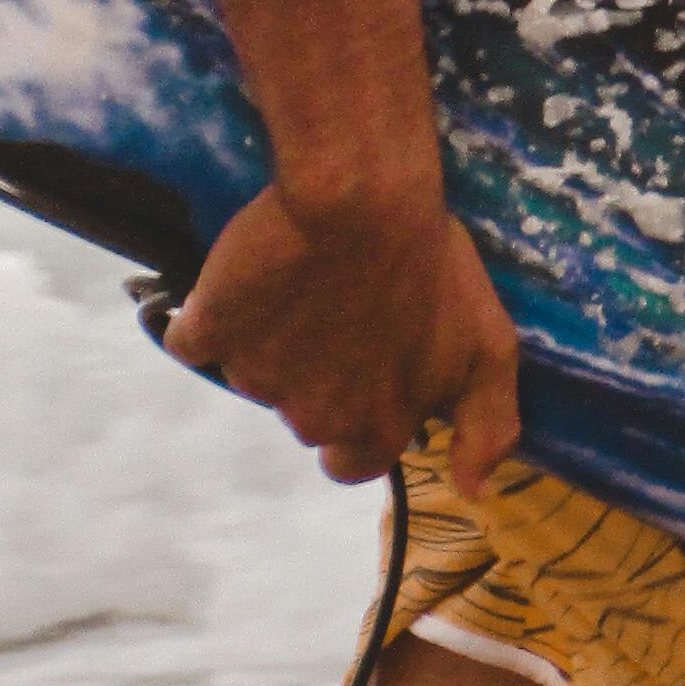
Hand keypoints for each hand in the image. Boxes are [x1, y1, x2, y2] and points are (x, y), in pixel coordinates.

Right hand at [166, 172, 522, 493]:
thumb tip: (472, 489)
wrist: (362, 196)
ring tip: (306, 276)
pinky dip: (211, 315)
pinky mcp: (212, 331)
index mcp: (376, 428)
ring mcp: (256, 378)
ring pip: (257, 369)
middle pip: (306, 412)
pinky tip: (242, 279)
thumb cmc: (431, 266)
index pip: (353, 463)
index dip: (358, 421)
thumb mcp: (489, 347)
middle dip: (320, 370)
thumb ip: (488, 424)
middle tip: (343, 306)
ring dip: (274, 334)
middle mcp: (313, 418)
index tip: (364, 371)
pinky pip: (195, 337)